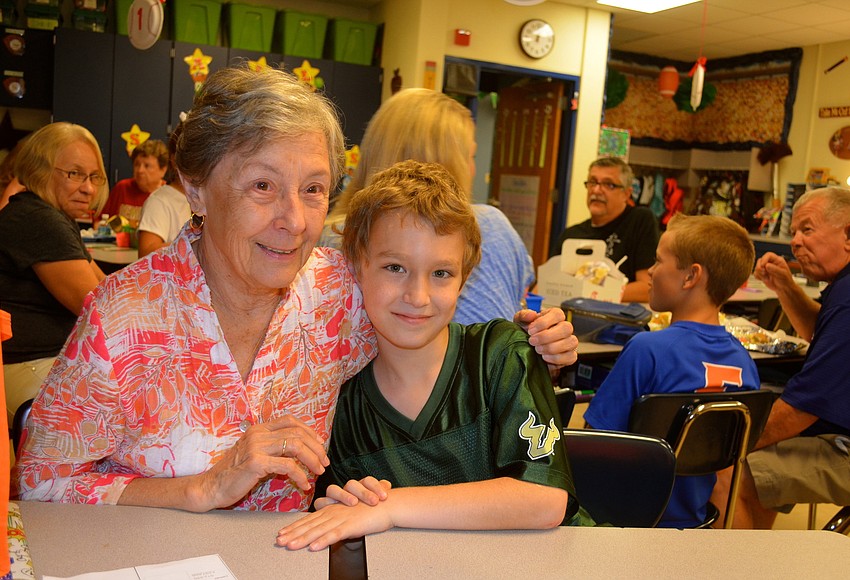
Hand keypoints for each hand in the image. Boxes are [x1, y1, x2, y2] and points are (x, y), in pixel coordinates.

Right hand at [193, 415, 328, 510]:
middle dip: (316, 448)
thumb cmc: (234, 474)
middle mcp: (258, 434)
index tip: (320, 444)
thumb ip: (273, 448)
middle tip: (324, 462)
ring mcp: (256, 446)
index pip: (290, 421)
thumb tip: (299, 451)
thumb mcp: (254, 454)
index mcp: (258, 429)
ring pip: (295, 446)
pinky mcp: (256, 462)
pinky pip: (287, 466)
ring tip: (318, 471)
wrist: (211, 487)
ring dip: (312, 459)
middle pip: (297, 433)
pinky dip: (300, 475)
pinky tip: (304, 484)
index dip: (309, 431)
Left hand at [277, 501, 393, 550]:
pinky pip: (336, 534)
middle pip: (310, 524)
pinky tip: (315, 547)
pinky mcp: (352, 524)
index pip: (310, 518)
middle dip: (293, 533)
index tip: (282, 533)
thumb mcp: (351, 511)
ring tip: (291, 546)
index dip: (295, 526)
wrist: (389, 504)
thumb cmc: (372, 507)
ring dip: (303, 538)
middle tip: (279, 540)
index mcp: (333, 508)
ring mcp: (342, 517)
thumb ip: (338, 517)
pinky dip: (325, 540)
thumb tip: (327, 527)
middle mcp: (335, 511)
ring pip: (318, 529)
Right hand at [315, 477, 391, 508]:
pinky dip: (324, 504)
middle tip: (373, 501)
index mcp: (360, 487)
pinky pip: (320, 503)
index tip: (384, 496)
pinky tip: (329, 507)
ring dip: (343, 495)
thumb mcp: (373, 499)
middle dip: (362, 492)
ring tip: (353, 502)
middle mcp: (346, 490)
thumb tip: (387, 484)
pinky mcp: (323, 506)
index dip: (375, 487)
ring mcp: (334, 497)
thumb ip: (380, 490)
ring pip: (334, 489)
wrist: (349, 520)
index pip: (367, 481)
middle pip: (351, 484)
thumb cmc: (362, 510)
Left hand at [514, 307, 577, 367]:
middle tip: (532, 341)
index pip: (558, 314)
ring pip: (571, 342)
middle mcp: (564, 328)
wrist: (526, 352)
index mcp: (554, 316)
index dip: (544, 322)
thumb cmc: (526, 334)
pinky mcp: (570, 356)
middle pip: (567, 328)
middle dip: (547, 336)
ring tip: (537, 350)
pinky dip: (557, 358)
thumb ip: (523, 316)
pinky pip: (571, 357)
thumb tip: (532, 315)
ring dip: (552, 347)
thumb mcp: (520, 323)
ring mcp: (569, 342)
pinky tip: (545, 358)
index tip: (530, 330)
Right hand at [754, 252, 793, 292]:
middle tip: (764, 273)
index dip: (764, 259)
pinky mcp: (762, 273)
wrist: (783, 288)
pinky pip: (755, 273)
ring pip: (757, 267)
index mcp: (777, 260)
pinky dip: (758, 277)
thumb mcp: (783, 274)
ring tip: (766, 278)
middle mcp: (770, 263)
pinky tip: (764, 279)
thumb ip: (775, 269)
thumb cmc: (786, 280)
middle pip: (760, 260)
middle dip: (760, 267)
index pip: (768, 255)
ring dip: (760, 273)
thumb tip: (766, 265)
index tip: (763, 266)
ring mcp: (765, 268)